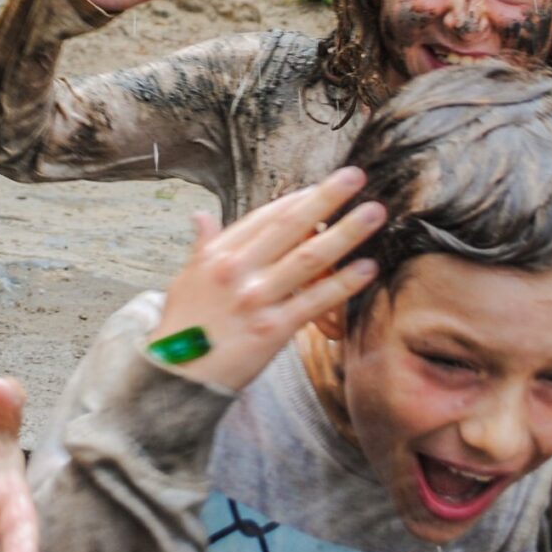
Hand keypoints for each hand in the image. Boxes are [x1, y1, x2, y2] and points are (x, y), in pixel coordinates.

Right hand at [151, 167, 386, 391]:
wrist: (178, 375)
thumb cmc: (183, 326)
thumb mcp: (186, 278)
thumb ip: (202, 245)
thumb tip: (201, 216)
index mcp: (219, 254)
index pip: (265, 217)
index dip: (297, 200)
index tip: (321, 186)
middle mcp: (239, 270)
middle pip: (290, 227)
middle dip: (326, 198)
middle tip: (356, 176)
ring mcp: (257, 299)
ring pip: (309, 259)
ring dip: (345, 233)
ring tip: (374, 214)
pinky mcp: (273, 329)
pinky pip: (314, 302)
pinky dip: (342, 284)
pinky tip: (367, 268)